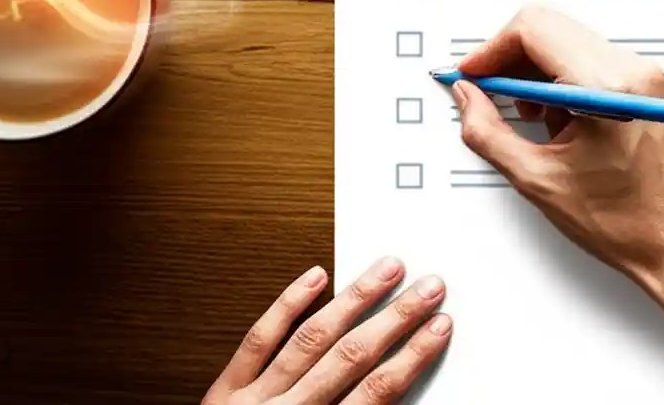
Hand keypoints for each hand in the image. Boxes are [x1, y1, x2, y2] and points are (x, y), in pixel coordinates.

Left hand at [204, 258, 450, 404]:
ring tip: (383, 271)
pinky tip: (315, 277)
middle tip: (427, 289)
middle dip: (395, 319)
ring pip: (311, 338)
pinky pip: (258, 339)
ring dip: (353, 301)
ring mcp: (253, 400)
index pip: (376, 393)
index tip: (438, 328)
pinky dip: (286, 305)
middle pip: (351, 357)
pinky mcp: (224, 390)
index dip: (412, 356)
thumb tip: (398, 395)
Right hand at [451, 5, 663, 404]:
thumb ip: (488, 133)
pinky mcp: (648, 86)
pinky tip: (556, 120)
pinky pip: (590, 60)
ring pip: (568, 41)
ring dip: (535, 71)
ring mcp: (646, 75)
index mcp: (609, 89)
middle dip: (509, 58)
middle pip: (550, 28)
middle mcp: (634, 71)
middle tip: (487, 91)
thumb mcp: (538, 180)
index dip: (491, 50)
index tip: (473, 73)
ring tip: (530, 116)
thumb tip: (468, 99)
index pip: (535, 30)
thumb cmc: (627, 223)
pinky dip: (560, 81)